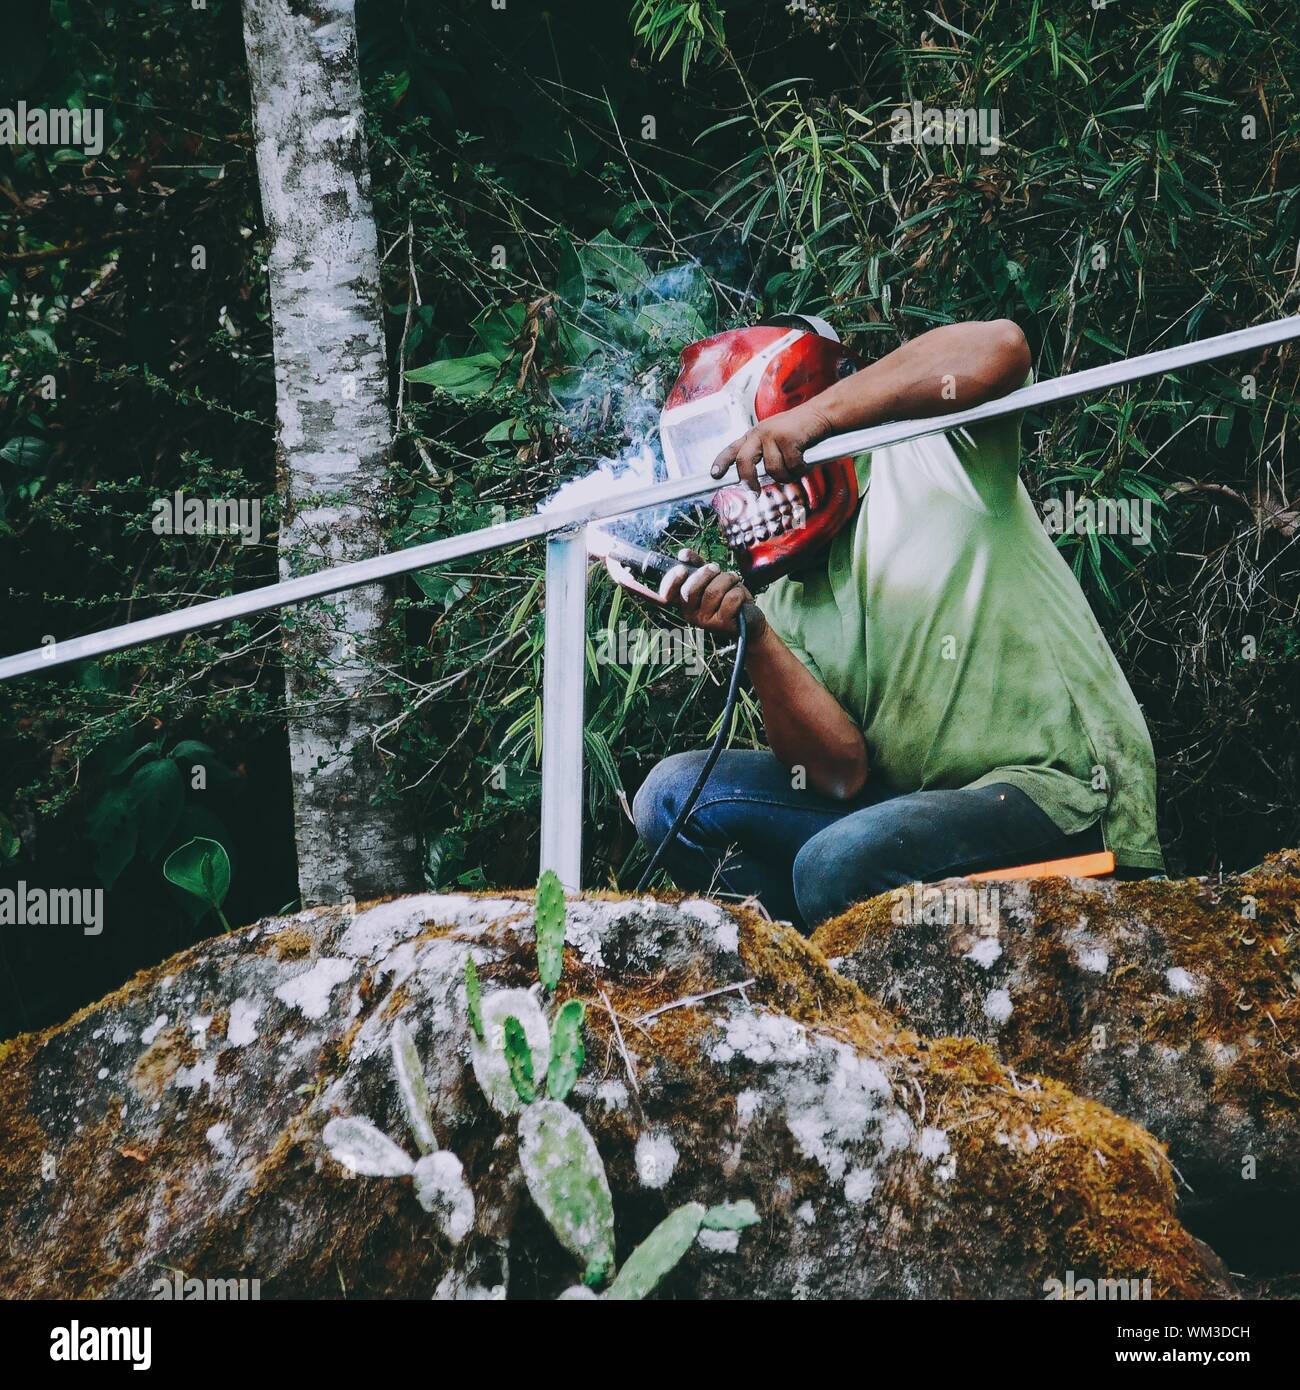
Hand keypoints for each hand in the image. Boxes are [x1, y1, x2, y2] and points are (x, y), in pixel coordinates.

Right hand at [658, 549, 766, 640]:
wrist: (748, 618)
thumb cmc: (726, 596)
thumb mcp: (710, 579)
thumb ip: (695, 565)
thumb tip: (683, 553)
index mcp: (684, 603)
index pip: (668, 595)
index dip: (672, 581)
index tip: (682, 569)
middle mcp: (691, 615)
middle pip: (690, 590)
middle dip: (706, 573)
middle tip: (716, 568)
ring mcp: (706, 621)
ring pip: (714, 591)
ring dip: (727, 579)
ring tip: (733, 580)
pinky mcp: (723, 624)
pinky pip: (730, 599)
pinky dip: (738, 592)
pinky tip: (740, 596)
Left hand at [709, 400, 831, 492]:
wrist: (820, 414)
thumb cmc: (799, 431)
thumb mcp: (775, 439)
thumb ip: (764, 454)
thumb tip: (755, 479)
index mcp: (754, 435)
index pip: (732, 449)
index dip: (721, 463)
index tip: (714, 475)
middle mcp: (760, 433)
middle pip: (744, 462)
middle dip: (748, 481)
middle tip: (755, 493)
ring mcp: (773, 434)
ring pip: (772, 470)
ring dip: (787, 476)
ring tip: (796, 469)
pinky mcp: (788, 438)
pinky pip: (791, 467)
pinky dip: (800, 469)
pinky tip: (806, 462)